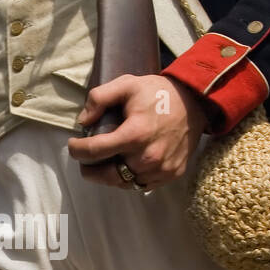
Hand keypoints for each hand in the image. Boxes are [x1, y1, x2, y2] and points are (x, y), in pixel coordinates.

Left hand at [67, 74, 206, 189]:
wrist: (195, 102)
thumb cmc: (158, 92)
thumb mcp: (126, 84)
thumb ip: (99, 98)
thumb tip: (83, 121)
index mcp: (135, 134)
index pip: (95, 151)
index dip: (77, 150)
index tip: (73, 145)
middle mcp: (148, 157)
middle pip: (107, 176)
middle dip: (90, 170)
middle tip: (85, 161)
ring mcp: (161, 169)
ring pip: (124, 183)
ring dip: (109, 176)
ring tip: (104, 164)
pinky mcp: (171, 174)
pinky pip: (142, 185)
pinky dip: (130, 179)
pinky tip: (126, 166)